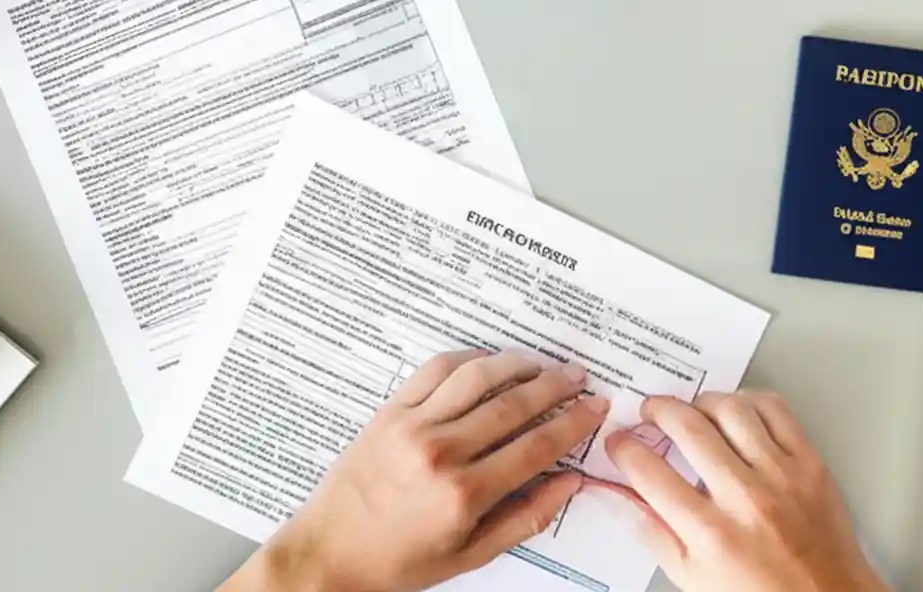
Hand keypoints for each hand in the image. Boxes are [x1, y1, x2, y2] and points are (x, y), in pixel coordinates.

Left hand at [222, 349, 609, 591]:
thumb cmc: (396, 562)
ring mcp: (412, 427)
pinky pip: (435, 370)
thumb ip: (526, 517)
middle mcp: (440, 454)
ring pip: (478, 377)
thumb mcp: (471, 555)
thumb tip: (570, 484)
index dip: (573, 423)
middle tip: (577, 378)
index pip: (537, 446)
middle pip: (514, 405)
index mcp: (465, 495)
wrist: (328, 554)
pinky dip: (468, 359)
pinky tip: (488, 362)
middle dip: (555, 387)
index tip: (593, 407)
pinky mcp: (389, 412)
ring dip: (517, 364)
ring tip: (541, 364)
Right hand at [605, 391, 889, 591]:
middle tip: (649, 412)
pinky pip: (776, 410)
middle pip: (687, 427)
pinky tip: (737, 411)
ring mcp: (781, 476)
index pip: (650, 472)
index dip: (624, 449)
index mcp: (711, 534)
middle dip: (657, 410)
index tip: (619, 442)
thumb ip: (656, 535)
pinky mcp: (810, 464)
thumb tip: (624, 498)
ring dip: (701, 401)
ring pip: (730, 409)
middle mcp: (745, 499)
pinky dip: (748, 401)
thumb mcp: (695, 579)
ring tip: (693, 410)